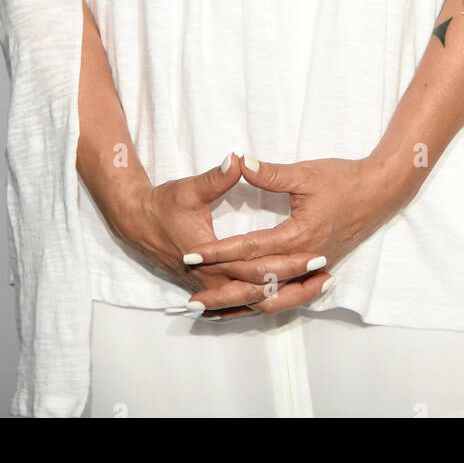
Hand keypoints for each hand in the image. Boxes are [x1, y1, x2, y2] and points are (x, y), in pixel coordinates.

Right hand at [111, 153, 329, 315]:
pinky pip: (244, 303)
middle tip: (327, 271)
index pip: (258, 266)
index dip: (289, 261)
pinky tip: (289, 293)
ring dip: (287, 296)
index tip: (317, 253)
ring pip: (255, 303)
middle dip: (296, 283)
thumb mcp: (189, 188)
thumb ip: (217, 177)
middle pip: (262, 291)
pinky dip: (269, 300)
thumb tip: (239, 159)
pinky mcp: (211, 285)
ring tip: (319, 285)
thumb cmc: (162, 203)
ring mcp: (211, 285)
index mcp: (210, 256)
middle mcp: (212, 278)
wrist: (136, 222)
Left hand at [176, 152, 412, 319]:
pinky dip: (268, 304)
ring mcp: (315, 269)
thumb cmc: (344, 179)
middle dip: (223, 290)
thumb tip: (241, 162)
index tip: (191, 255)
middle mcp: (305, 259)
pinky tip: (250, 308)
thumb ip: (271, 173)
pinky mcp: (320, 270)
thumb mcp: (306, 173)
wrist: (380, 192)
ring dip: (243, 306)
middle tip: (192, 300)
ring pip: (275, 299)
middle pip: (258, 283)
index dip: (218, 252)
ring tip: (215, 313)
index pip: (249, 248)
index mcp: (298, 235)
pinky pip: (291, 296)